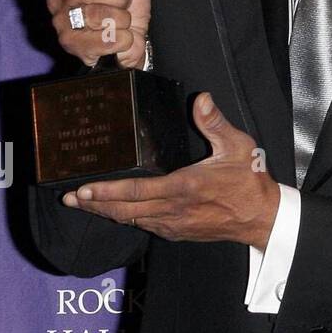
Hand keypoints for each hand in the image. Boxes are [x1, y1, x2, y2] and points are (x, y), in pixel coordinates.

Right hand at [48, 0, 150, 67]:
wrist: (130, 40)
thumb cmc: (125, 7)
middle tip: (124, 2)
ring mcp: (61, 21)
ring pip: (96, 14)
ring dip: (121, 18)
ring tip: (122, 20)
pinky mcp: (70, 44)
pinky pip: (102, 39)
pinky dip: (122, 38)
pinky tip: (121, 37)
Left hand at [62, 93, 279, 248]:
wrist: (261, 217)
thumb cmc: (250, 182)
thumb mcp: (237, 146)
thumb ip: (215, 122)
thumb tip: (201, 99)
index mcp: (183, 187)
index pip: (135, 191)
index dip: (105, 192)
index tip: (82, 189)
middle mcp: (173, 210)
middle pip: (123, 211)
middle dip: (94, 205)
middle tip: (70, 198)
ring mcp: (174, 224)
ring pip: (131, 221)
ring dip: (107, 213)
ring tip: (85, 205)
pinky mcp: (178, 232)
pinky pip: (145, 226)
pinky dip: (127, 219)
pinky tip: (119, 213)